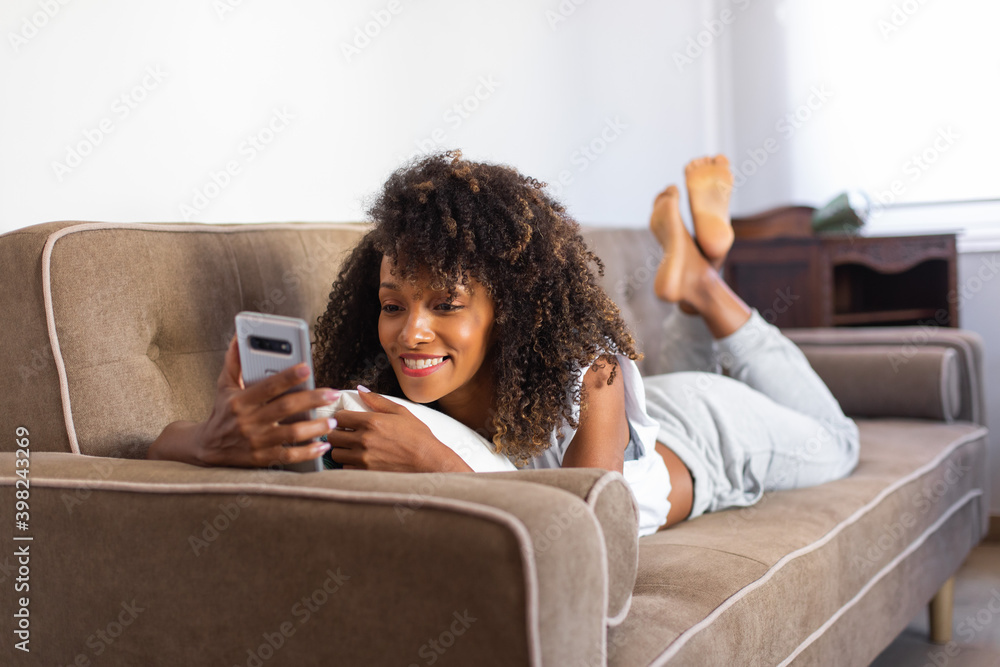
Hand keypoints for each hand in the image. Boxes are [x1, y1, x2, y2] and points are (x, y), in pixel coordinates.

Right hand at [193, 334, 338, 467]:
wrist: (207, 448)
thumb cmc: (222, 412)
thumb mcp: (224, 385)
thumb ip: (234, 361)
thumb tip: (239, 335)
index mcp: (241, 401)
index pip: (268, 386)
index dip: (288, 376)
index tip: (307, 368)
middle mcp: (248, 421)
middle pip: (285, 408)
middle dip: (312, 399)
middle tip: (332, 393)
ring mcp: (256, 441)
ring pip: (291, 434)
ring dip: (315, 427)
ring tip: (332, 420)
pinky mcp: (262, 459)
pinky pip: (289, 456)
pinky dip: (308, 452)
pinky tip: (322, 444)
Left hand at [326, 388, 471, 471]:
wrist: (429, 462)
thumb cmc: (417, 436)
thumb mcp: (401, 412)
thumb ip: (378, 400)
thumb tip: (360, 389)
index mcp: (371, 422)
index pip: (339, 417)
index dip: (341, 418)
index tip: (347, 421)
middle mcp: (364, 439)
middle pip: (333, 436)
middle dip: (338, 433)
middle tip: (347, 434)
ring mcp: (363, 458)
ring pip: (336, 453)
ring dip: (341, 449)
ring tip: (352, 447)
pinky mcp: (365, 472)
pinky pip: (345, 467)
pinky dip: (349, 463)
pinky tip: (360, 459)